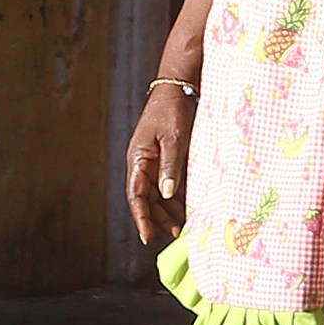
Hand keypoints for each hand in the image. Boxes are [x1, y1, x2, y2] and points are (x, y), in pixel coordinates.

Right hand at [126, 83, 196, 247]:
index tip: (147, 237)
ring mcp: (153, 160)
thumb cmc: (172, 110)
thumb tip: (167, 195)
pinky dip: (176, 196)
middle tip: (175, 233)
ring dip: (168, 210)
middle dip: (158, 218)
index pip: (136, 195)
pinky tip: (187, 207)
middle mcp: (142, 163)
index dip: (141, 217)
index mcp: (137, 158)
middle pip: (146, 198)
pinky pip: (168, 182)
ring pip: (157, 193)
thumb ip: (170, 166)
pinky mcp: (164, 157)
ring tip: (183, 225)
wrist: (178, 87)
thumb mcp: (173, 138)